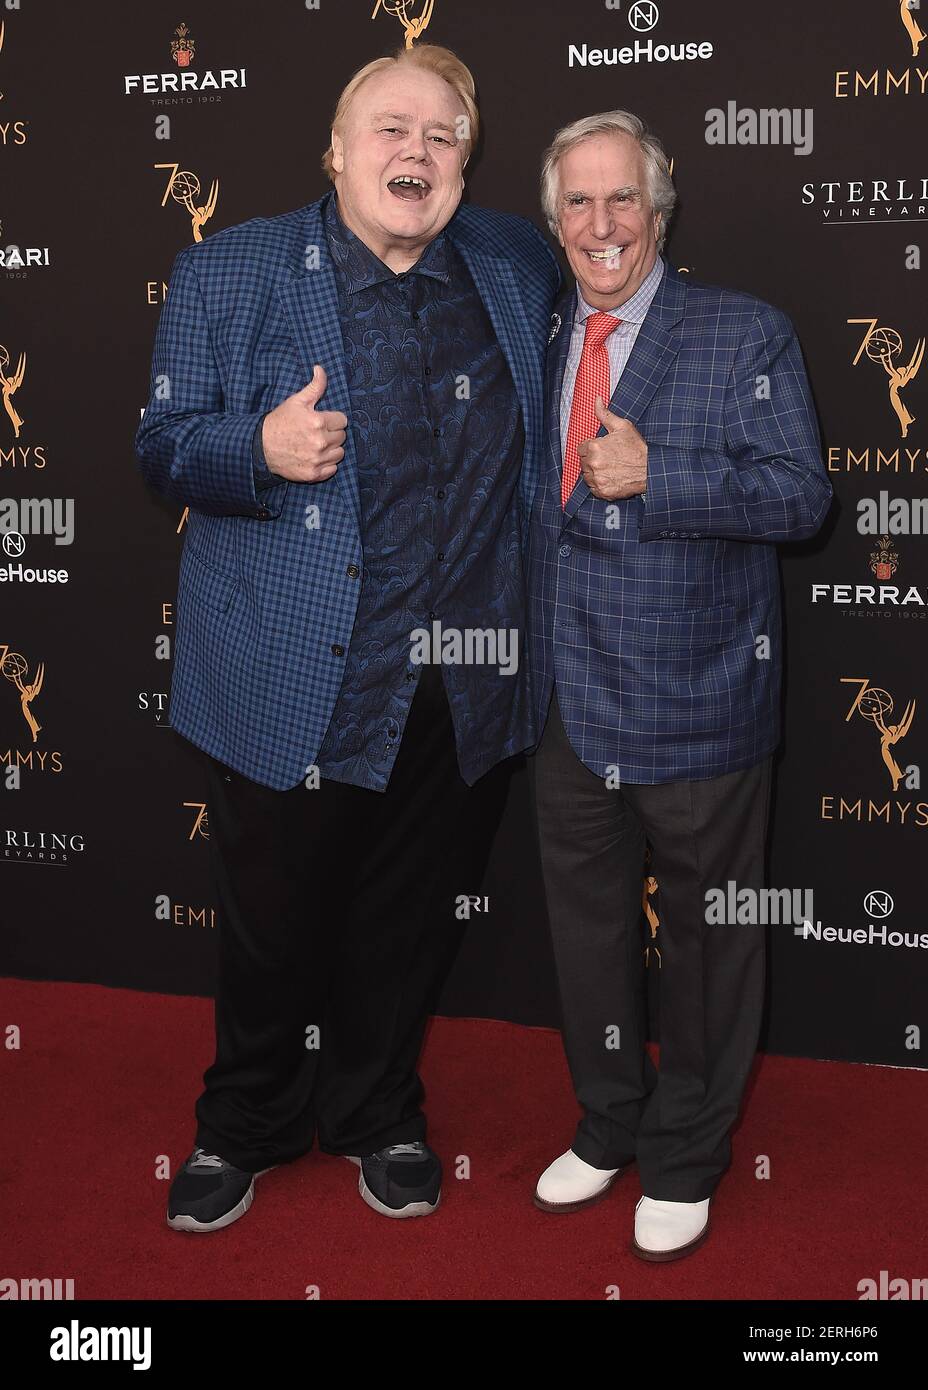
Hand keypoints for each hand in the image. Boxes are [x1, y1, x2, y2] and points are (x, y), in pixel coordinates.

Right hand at [261, 364, 347, 481]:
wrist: (261, 447)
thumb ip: (314, 386)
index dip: (333, 419)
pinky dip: (327, 464)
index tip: (323, 420)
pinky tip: (316, 457)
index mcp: (318, 421)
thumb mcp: (296, 401)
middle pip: (342, 437)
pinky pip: (332, 469)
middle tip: (318, 432)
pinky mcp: (313, 474)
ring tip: (318, 445)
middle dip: (332, 433)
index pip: (342, 420)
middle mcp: (320, 442)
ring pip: (339, 453)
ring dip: (332, 449)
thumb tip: (321, 369)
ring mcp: (317, 459)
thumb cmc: (280, 422)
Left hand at [577, 396, 647, 499]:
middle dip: (592, 460)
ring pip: (587, 476)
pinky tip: (611, 478)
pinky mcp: (602, 492)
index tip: (600, 450)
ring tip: (610, 469)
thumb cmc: (637, 448)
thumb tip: (597, 400)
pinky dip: (599, 485)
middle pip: (583, 463)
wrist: (650, 469)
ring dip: (594, 473)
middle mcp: (593, 464)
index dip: (590, 448)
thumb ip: (605, 414)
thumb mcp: (622, 426)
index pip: (581, 448)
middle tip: (608, 459)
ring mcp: (598, 479)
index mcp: (595, 447)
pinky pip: (593, 489)